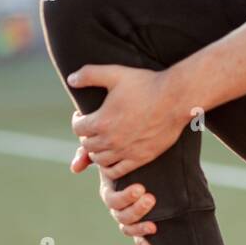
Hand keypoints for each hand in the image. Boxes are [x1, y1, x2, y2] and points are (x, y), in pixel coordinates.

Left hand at [68, 64, 185, 177]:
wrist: (174, 100)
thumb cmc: (145, 85)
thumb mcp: (115, 74)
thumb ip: (89, 74)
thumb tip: (71, 80)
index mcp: (101, 121)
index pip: (78, 128)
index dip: (78, 120)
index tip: (83, 115)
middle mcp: (111, 140)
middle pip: (87, 145)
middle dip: (87, 135)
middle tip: (93, 127)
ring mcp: (125, 152)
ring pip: (100, 160)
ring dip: (97, 151)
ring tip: (102, 140)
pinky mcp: (140, 159)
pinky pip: (117, 171)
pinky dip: (110, 167)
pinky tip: (112, 157)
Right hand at [70, 146, 156, 244]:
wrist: (147, 165)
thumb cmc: (126, 158)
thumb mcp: (108, 153)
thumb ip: (88, 154)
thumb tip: (75, 168)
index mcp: (109, 193)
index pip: (113, 200)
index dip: (125, 197)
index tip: (140, 188)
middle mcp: (116, 208)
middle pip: (122, 216)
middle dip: (136, 210)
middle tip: (150, 199)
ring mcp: (127, 219)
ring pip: (128, 229)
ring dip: (139, 228)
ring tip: (153, 224)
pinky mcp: (139, 226)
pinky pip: (138, 239)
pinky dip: (142, 242)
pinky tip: (151, 242)